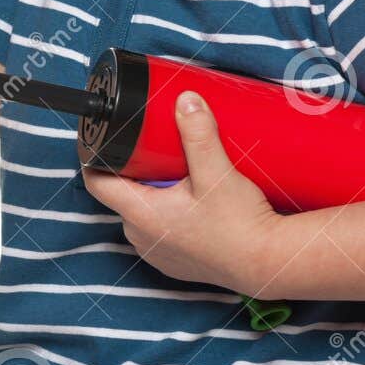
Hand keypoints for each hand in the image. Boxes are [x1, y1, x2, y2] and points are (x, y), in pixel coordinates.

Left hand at [81, 90, 283, 291]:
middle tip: (153, 147)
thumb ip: (198, 135)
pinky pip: (160, 230)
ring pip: (142, 212)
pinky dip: (168, 213)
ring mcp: (158, 253)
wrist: (269, 264)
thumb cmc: (240, 225)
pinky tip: (189, 200)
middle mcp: (142, 237)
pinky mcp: (176, 262)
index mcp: (140, 215)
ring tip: (175, 170)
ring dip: (153, 192)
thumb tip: (185, 100)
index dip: (95, 158)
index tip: (103, 139)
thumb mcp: (216, 172)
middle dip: (134, 170)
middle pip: (122, 194)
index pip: (97, 182)